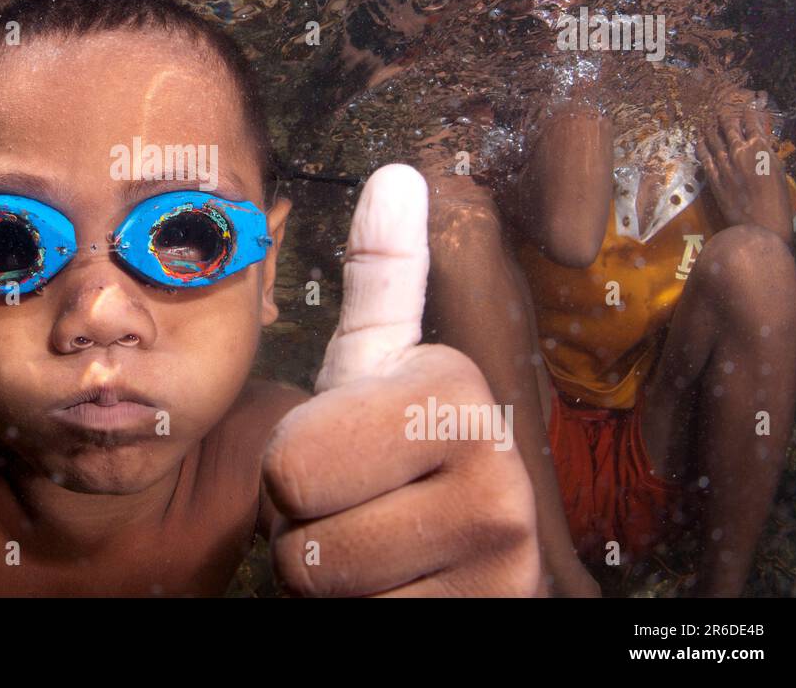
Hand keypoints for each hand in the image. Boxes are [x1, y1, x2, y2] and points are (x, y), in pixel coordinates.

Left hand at [263, 164, 540, 595]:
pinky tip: (397, 588)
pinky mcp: (493, 619)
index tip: (343, 454)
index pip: (291, 461)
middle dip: (301, 524)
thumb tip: (396, 172)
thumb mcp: (376, 366)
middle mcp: (499, 474)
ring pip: (324, 584)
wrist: (450, 559)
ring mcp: (505, 560)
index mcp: (454, 388)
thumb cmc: (389, 452)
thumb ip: (385, 279)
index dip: (290, 469)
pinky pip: (363, 624)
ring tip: (368, 542)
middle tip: (348, 504)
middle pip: (302, 524)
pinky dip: (361, 617)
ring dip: (324, 574)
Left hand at [696, 92, 790, 243]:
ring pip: (714, 139)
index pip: (754, 122)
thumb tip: (760, 143)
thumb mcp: (778, 171)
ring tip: (707, 119)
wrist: (760, 225)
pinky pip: (704, 157)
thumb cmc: (777, 201)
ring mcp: (724, 164)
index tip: (750, 101)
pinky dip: (701, 146)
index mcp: (760, 148)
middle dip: (726, 116)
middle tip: (720, 108)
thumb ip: (767, 154)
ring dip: (710, 128)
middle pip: (730, 128)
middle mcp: (740, 152)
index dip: (751, 110)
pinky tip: (698, 140)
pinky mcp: (713, 178)